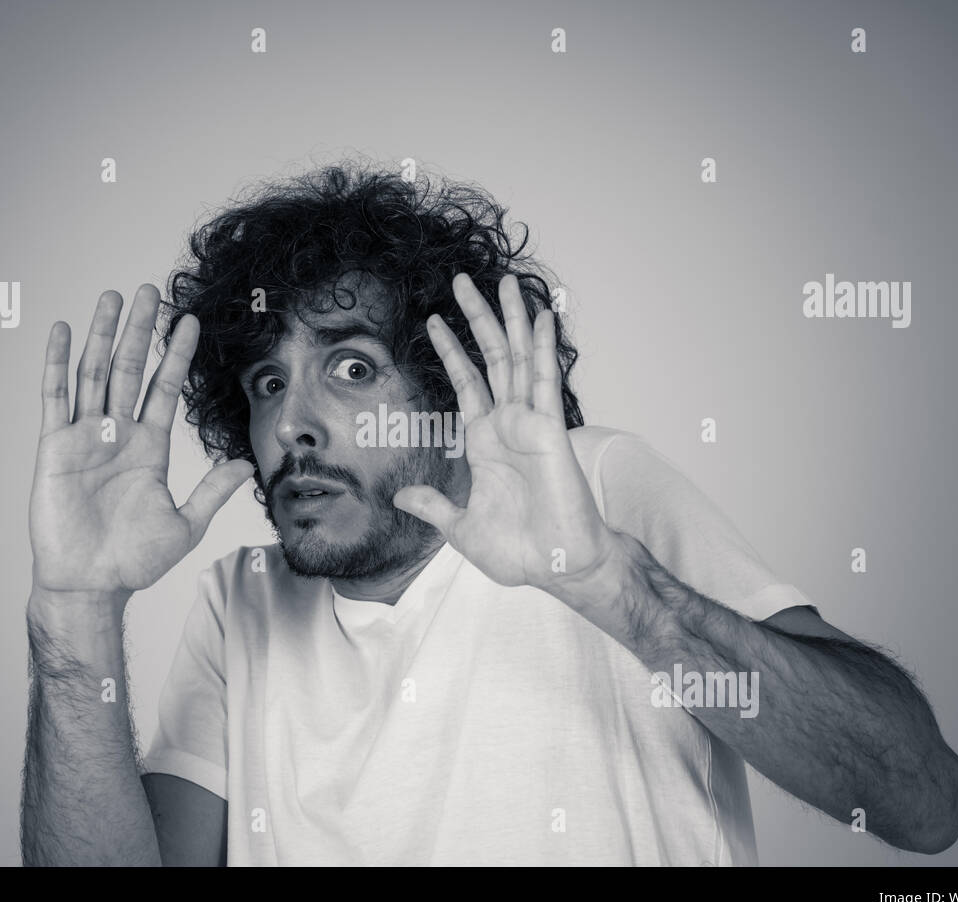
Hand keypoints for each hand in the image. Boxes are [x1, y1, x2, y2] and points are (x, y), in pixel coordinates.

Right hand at [29, 285, 253, 596]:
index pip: (165, 388)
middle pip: (131, 369)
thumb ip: (214, 491)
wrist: (90, 584)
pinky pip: (54, 396)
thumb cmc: (133, 560)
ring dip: (105, 334)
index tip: (190, 322)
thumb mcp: (185, 523)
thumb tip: (247, 465)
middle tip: (151, 290)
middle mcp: (117, 434)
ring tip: (114, 296)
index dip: (177, 355)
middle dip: (143, 330)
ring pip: (96, 372)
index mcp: (148, 448)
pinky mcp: (54, 446)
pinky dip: (56, 362)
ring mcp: (84, 436)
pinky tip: (62, 329)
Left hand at [392, 273, 618, 590]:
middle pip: (491, 357)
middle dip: (476, 318)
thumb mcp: (461, 527)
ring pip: (518, 357)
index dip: (450, 351)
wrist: (556, 566)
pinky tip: (542, 316)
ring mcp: (530, 422)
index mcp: (485, 442)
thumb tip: (401, 496)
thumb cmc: (520, 550)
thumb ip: (434, 506)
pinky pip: (545, 380)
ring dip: (510, 319)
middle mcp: (508, 423)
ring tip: (502, 281)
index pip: (465, 383)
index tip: (432, 320)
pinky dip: (543, 347)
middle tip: (461, 279)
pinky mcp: (551, 429)